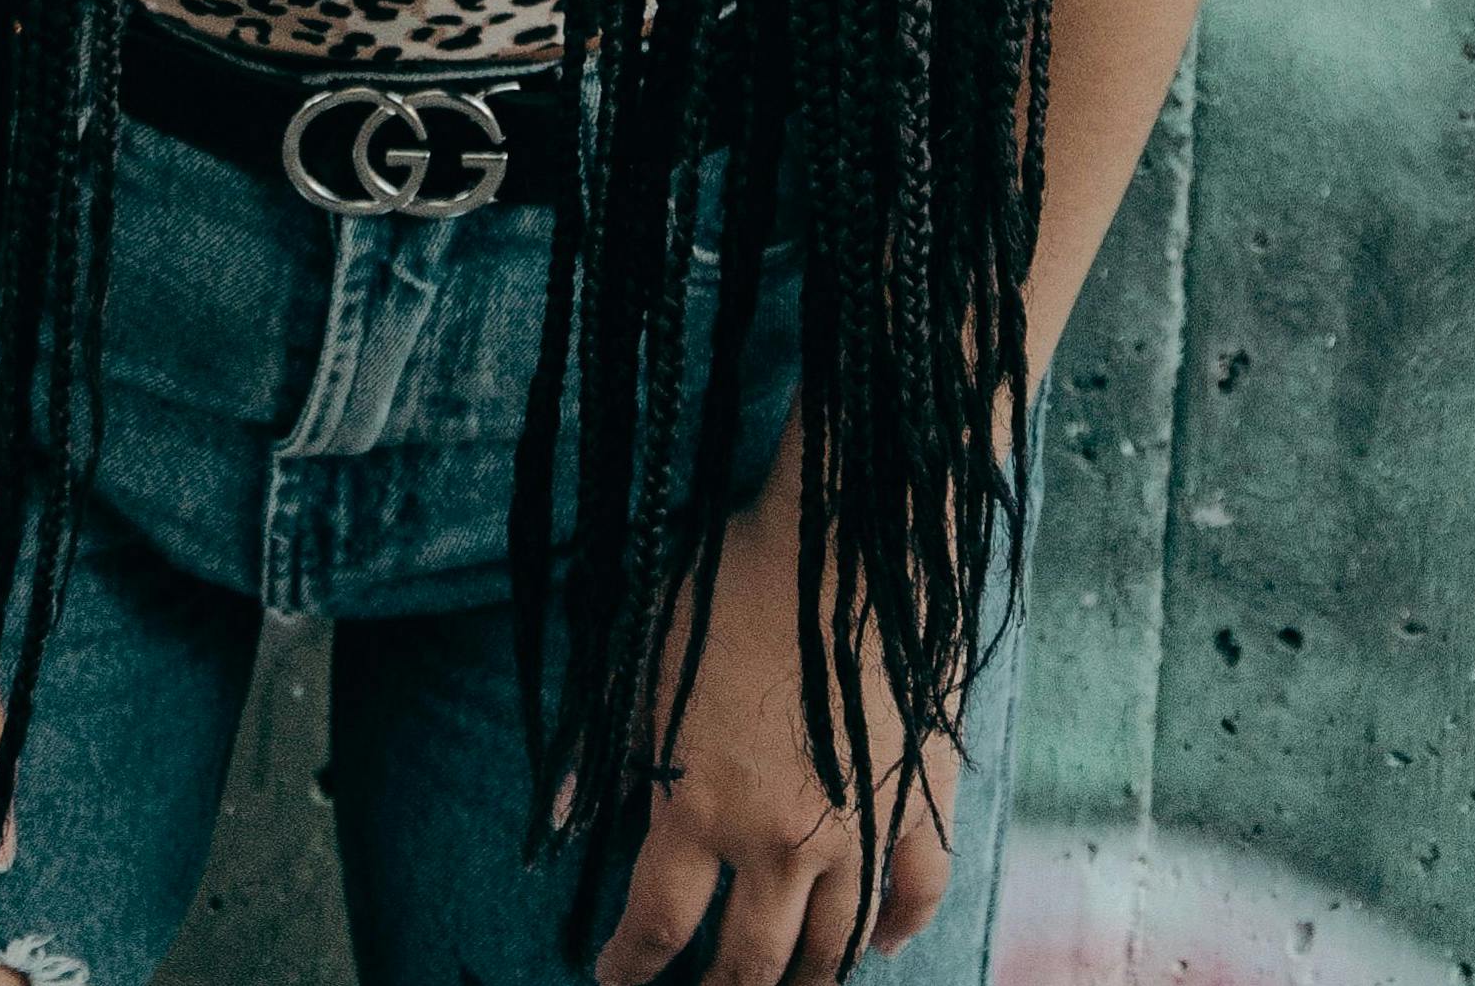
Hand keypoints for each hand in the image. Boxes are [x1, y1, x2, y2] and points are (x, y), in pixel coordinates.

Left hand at [595, 461, 957, 985]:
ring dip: (803, 979)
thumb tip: (553, 820)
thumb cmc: (736, 578)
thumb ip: (599, 746)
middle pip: (747, 964)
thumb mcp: (645, 652)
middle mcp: (777, 840)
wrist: (847, 534)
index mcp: (700, 805)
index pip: (657, 924)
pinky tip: (877, 945)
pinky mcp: (922, 802)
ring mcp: (857, 830)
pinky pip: (916, 895)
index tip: (615, 981)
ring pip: (830, 947)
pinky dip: (897, 931)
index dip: (630, 966)